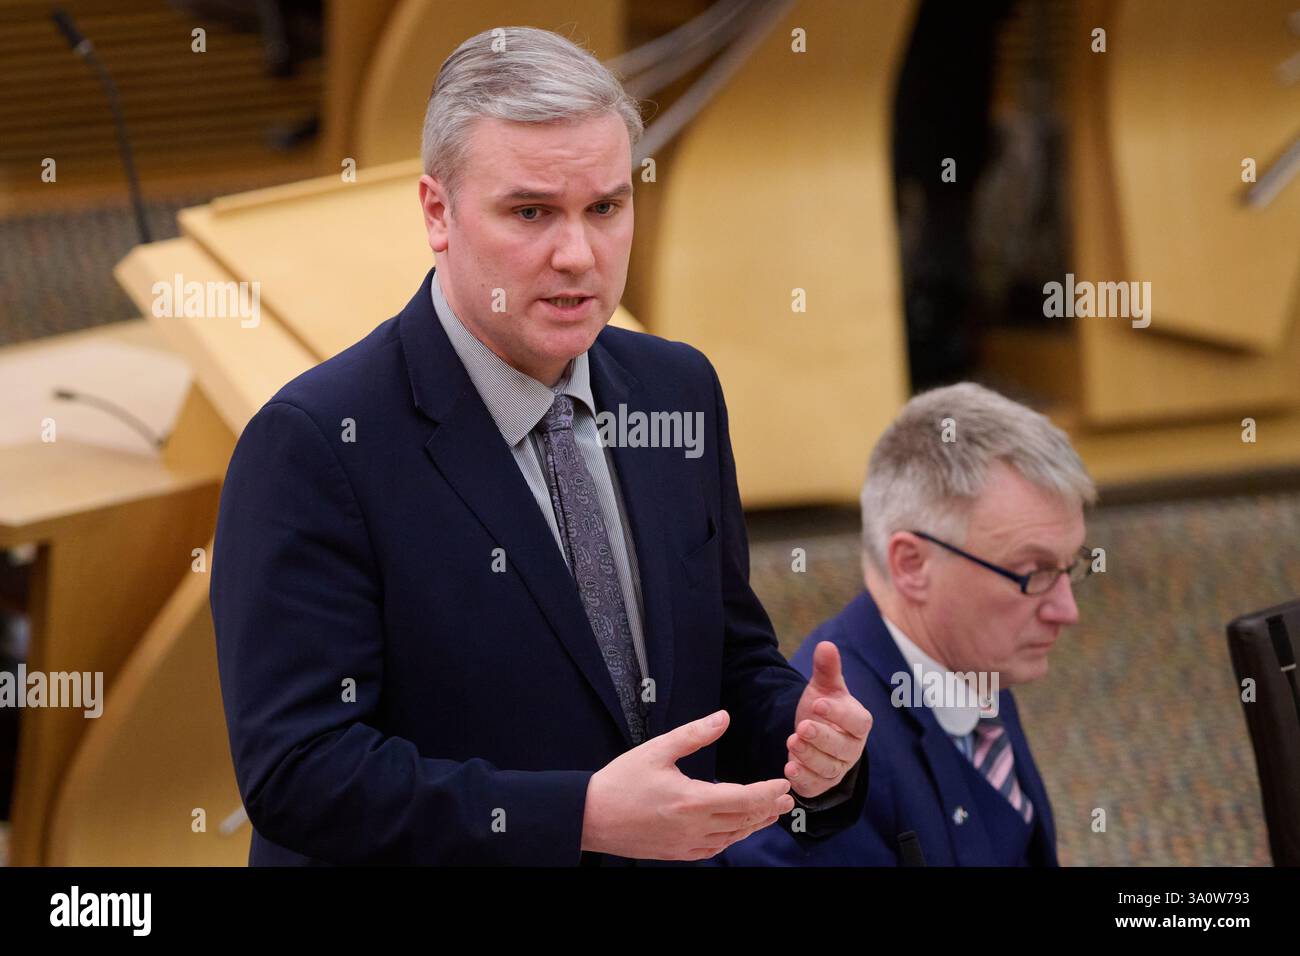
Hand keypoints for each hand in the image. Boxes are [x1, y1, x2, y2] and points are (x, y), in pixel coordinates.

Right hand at [581, 710, 794, 860]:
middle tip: (786, 799)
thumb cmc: (621, 781)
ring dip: (753, 825)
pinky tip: (735, 830)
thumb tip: (724, 717)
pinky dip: (731, 839)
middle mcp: (694, 827)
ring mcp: (686, 844)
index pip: (744, 798)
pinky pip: (714, 850)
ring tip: (769, 814)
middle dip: (768, 809)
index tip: (783, 784)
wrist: (591, 816)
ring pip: (731, 837)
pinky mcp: (677, 854)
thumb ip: (694, 734)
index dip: (768, 792)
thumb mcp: (657, 749)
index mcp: (692, 800)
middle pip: (743, 820)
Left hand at [787, 642, 871, 798]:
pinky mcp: (820, 784)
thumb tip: (826, 646)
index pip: (857, 722)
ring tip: (792, 742)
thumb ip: (826, 669)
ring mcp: (837, 769)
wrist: (810, 733)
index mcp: (857, 723)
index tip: (818, 704)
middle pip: (843, 748)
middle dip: (822, 738)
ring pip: (828, 768)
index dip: (839, 715)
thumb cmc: (822, 709)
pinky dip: (803, 779)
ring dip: (810, 757)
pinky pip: (815, 786)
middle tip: (802, 726)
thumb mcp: (823, 688)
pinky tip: (789, 769)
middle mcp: (851, 749)